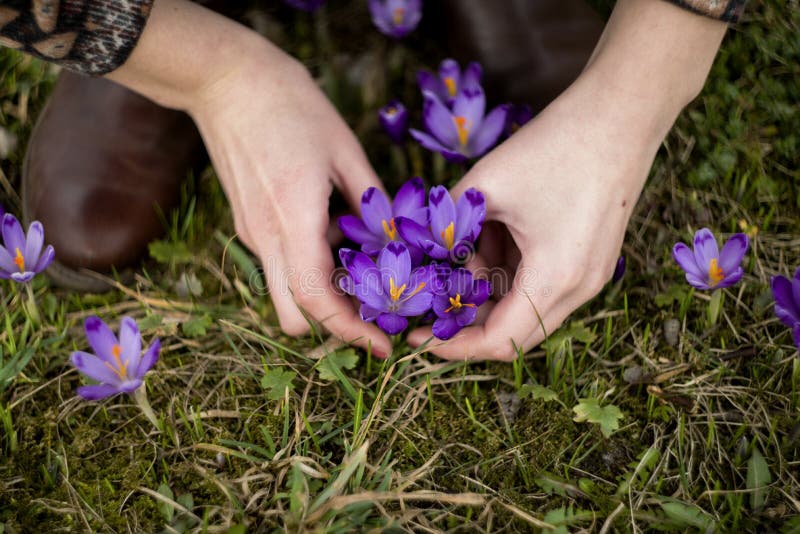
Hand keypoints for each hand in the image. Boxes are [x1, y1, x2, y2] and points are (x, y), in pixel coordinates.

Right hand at [190, 47, 392, 352]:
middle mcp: (265, 238)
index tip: (384, 345)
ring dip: (319, 299)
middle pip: (294, 315)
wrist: (225, 81)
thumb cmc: (288, 105)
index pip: (317, 300)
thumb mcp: (344, 149)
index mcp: (293, 221)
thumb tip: (396, 239)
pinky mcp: (248, 224)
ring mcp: (252, 234)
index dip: (351, 330)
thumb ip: (372, 202)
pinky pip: (279, 267)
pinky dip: (307, 272)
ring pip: (283, 294)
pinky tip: (335, 242)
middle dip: (334, 323)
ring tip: (361, 273)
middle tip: (374, 310)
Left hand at [407, 85, 649, 359]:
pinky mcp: (591, 261)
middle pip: (514, 333)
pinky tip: (491, 235)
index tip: (417, 336)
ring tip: (464, 246)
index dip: (454, 346)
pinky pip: (541, 285)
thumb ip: (446, 230)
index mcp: (556, 277)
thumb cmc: (555, 146)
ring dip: (488, 290)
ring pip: (526, 308)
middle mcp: (580, 288)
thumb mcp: (485, 186)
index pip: (498, 342)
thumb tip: (417, 257)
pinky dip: (508, 272)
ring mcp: (591, 276)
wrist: (621, 115)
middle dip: (467, 322)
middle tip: (428, 302)